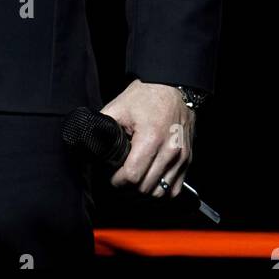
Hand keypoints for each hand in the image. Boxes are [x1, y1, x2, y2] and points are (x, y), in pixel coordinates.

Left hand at [99, 78, 194, 198]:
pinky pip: (175, 188)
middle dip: (128, 187)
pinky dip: (162, 189)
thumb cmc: (146, 95)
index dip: (117, 180)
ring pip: (161, 192)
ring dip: (145, 191)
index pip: (132, 176)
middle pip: (146, 188)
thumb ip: (104, 125)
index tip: (111, 176)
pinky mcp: (188, 160)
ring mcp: (181, 157)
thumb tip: (90, 141)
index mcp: (151, 138)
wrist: (173, 86)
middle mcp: (169, 151)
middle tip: (119, 178)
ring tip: (134, 181)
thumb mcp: (119, 106)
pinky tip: (150, 181)